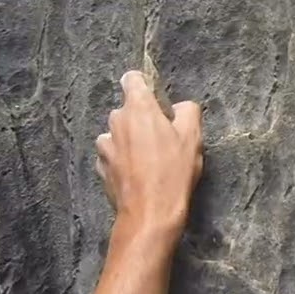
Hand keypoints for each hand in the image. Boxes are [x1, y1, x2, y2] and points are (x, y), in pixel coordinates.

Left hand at [95, 71, 202, 235]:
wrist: (150, 214)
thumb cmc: (173, 172)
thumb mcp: (193, 137)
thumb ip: (188, 111)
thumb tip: (180, 107)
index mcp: (138, 108)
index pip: (132, 79)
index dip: (144, 84)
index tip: (155, 99)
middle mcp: (116, 122)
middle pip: (126, 109)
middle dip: (141, 118)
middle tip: (162, 137)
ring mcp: (105, 146)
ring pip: (117, 134)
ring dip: (129, 140)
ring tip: (149, 159)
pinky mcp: (101, 168)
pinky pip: (112, 156)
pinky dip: (122, 160)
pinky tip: (138, 175)